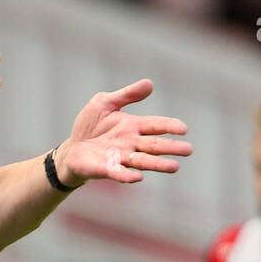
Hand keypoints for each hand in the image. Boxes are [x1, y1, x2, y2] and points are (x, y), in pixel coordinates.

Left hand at [55, 79, 191, 185]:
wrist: (71, 149)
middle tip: (189, 150)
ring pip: (143, 161)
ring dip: (158, 164)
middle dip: (171, 148)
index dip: (169, 126)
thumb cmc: (89, 126)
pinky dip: (128, 175)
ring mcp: (120, 158)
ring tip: (175, 167)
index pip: (155, 125)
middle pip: (154, 146)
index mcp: (132, 127)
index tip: (184, 129)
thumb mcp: (104, 103)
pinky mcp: (106, 169)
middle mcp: (131, 144)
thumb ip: (126, 95)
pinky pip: (119, 173)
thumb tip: (150, 83)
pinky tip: (139, 177)